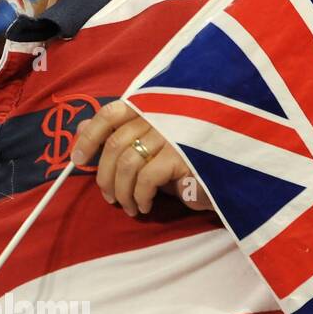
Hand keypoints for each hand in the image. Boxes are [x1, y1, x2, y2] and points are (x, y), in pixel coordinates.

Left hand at [71, 101, 211, 216]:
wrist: (235, 176)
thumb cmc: (188, 160)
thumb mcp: (149, 145)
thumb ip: (117, 134)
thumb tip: (81, 129)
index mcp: (150, 107)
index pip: (109, 113)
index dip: (89, 136)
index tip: (78, 159)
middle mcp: (160, 115)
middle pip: (114, 145)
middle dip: (104, 175)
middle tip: (108, 196)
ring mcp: (173, 133)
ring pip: (127, 164)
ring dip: (121, 191)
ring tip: (127, 206)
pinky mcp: (184, 156)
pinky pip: (145, 179)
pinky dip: (139, 196)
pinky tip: (144, 206)